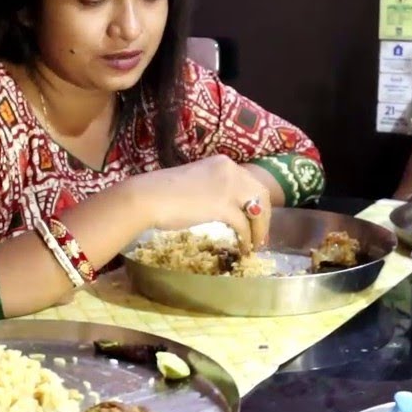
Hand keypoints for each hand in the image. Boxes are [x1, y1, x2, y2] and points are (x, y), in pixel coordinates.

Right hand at [129, 154, 271, 251]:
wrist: (148, 197)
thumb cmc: (163, 192)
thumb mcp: (195, 182)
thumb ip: (212, 188)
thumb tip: (220, 205)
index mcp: (222, 163)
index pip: (250, 182)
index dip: (256, 202)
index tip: (256, 219)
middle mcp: (230, 170)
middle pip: (260, 194)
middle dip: (263, 217)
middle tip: (260, 236)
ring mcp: (228, 187)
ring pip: (257, 209)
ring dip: (259, 229)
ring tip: (255, 245)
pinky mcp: (223, 206)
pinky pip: (243, 225)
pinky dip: (246, 238)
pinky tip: (243, 248)